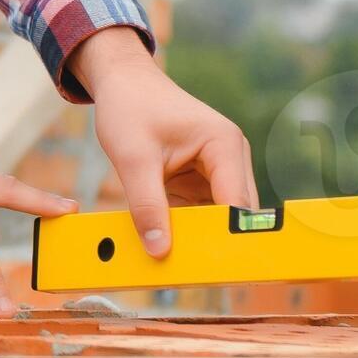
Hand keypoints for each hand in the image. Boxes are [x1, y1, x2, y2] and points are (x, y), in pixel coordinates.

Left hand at [71, 27, 258, 254]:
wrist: (121, 81)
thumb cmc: (129, 107)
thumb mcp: (132, 158)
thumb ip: (146, 205)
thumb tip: (158, 250)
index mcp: (224, 145)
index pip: (236, 203)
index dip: (230, 239)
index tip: (221, 270)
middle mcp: (230, 158)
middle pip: (232, 214)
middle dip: (214, 243)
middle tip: (199, 276)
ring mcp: (218, 170)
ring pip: (216, 217)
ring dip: (199, 238)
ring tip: (182, 267)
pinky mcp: (201, 179)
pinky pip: (198, 212)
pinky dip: (185, 228)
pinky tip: (169, 246)